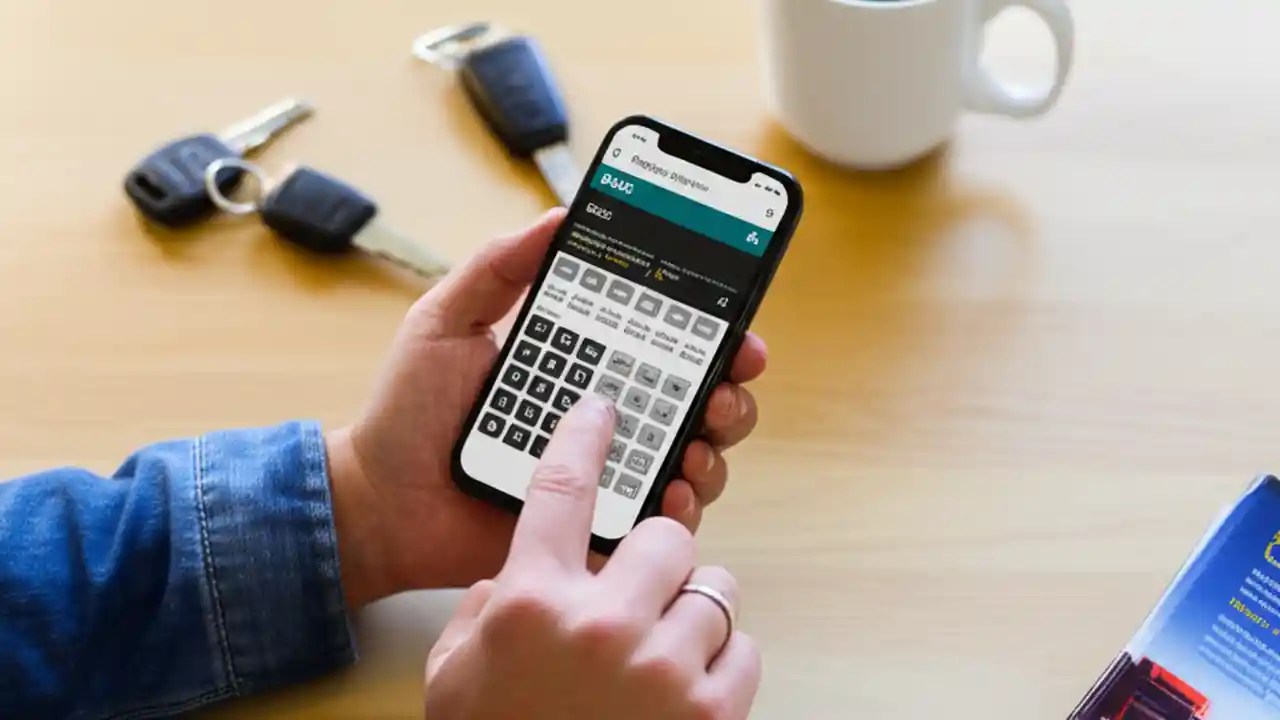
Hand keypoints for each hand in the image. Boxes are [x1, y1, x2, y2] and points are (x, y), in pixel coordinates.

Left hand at [326, 209, 768, 604]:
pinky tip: (671, 492)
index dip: (708, 329)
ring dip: (715, 442)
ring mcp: (608, 471)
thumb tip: (559, 216)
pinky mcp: (599, 526)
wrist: (381, 502)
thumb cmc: (408, 413)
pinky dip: (682, 506)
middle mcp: (607, 415)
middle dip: (730, 383)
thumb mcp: (446, 320)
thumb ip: (499, 267)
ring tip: (699, 439)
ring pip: (697, 454)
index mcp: (581, 361)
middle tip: (729, 379)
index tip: (732, 320)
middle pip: (698, 394)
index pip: (662, 339)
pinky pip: (660, 520)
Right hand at [424, 396, 760, 719]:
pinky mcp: (710, 713)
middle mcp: (599, 624)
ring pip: (715, 588)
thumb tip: (516, 577)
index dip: (584, 438)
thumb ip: (482, 612)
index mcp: (529, 605)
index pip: (559, 492)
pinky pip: (745, 649)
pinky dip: (723, 665)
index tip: (605, 408)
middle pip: (666, 534)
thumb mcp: (455, 679)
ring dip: (694, 613)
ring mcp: (661, 668)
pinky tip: (687, 693)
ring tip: (664, 654)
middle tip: (642, 596)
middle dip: (659, 561)